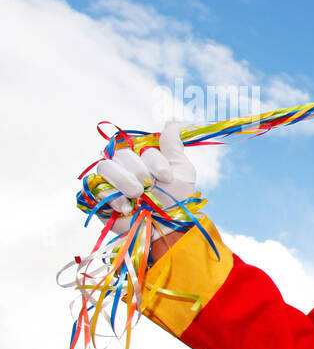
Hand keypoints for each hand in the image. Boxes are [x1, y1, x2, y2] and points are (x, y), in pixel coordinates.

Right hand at [92, 119, 197, 235]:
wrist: (166, 228)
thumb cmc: (176, 200)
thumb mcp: (182, 171)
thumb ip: (173, 146)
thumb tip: (173, 120)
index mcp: (142, 157)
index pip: (141, 148)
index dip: (155, 162)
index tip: (167, 177)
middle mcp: (124, 166)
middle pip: (122, 155)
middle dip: (140, 173)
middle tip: (149, 189)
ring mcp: (110, 181)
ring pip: (106, 167)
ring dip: (125, 183)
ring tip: (137, 197)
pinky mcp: (98, 196)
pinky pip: (96, 186)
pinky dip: (113, 196)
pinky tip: (126, 208)